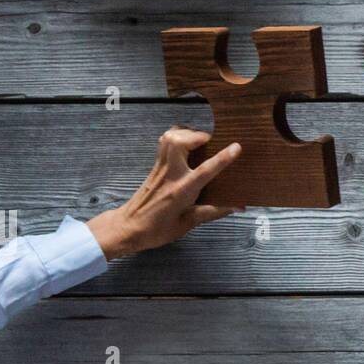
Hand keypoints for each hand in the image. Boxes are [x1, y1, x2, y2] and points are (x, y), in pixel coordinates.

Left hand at [86, 127, 242, 259]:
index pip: (204, 171)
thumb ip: (212, 212)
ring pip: (170, 137)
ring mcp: (160, 167)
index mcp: (181, 191)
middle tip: (212, 142)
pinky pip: (164, 142)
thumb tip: (237, 206)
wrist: (126, 228)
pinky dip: (176, 136)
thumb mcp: (187, 224)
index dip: (222, 158)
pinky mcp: (154, 165)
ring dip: (187, 133)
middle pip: (180, 142)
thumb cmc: (157, 230)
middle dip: (199, 136)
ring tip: (199, 140)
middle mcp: (170, 174)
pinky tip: (185, 143)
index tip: (237, 147)